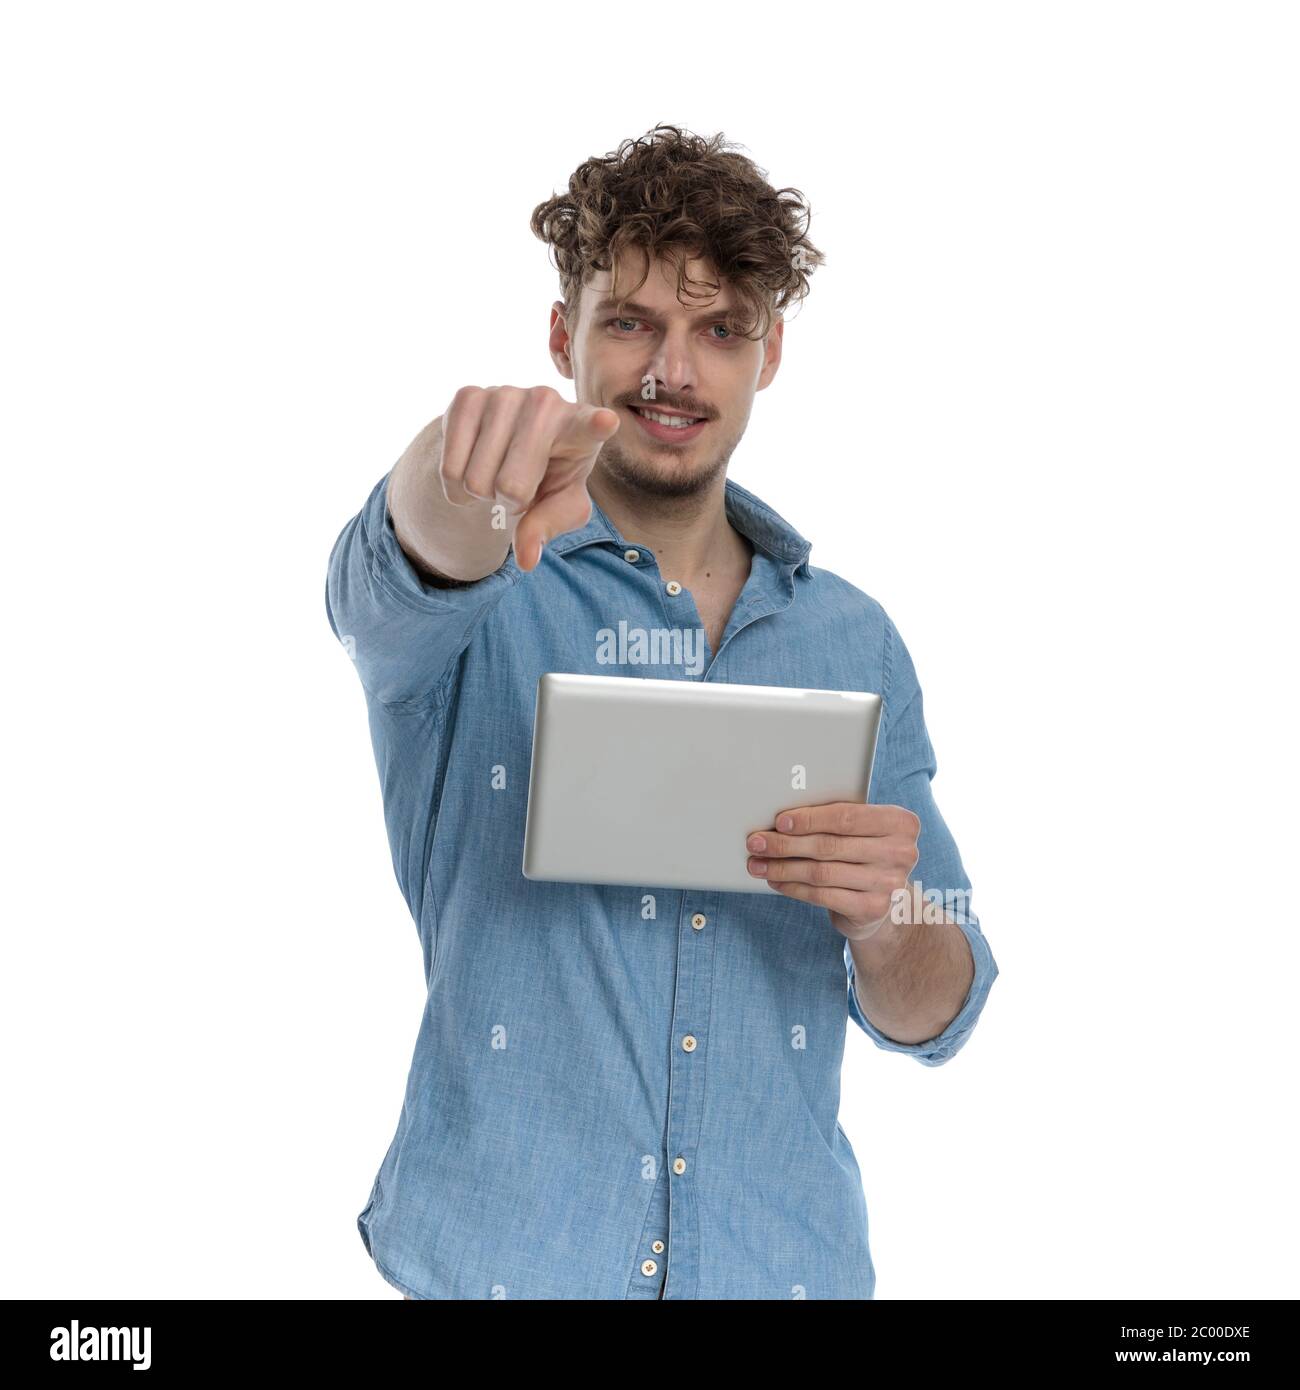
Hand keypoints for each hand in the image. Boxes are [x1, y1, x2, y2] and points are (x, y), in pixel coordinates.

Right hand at [438, 385, 620, 570]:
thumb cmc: (547, 477)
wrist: (506, 446)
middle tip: (518, 487)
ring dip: (481, 492)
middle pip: (511, 486)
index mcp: (581, 429)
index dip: (596, 425)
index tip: (606, 422)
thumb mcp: (560, 506)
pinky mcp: (468, 395)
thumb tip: (526, 559)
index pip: (590, 427)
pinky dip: (455, 484)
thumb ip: (548, 528)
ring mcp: (506, 394)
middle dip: (508, 502)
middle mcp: (546, 403)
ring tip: (497, 472)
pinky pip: (449, 466)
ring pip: (476, 478)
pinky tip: (471, 467)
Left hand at [745, 801, 921, 942]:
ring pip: (821, 872)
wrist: (886, 902)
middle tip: (756, 842)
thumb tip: (781, 820)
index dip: (809, 819)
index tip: (779, 821)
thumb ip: (836, 819)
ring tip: (758, 863)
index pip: (846, 817)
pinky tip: (776, 881)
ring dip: (783, 867)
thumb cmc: (864, 854)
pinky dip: (793, 887)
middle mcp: (900, 852)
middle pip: (829, 845)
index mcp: (900, 823)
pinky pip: (822, 895)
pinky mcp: (872, 908)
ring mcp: (889, 883)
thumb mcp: (862, 831)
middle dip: (786, 844)